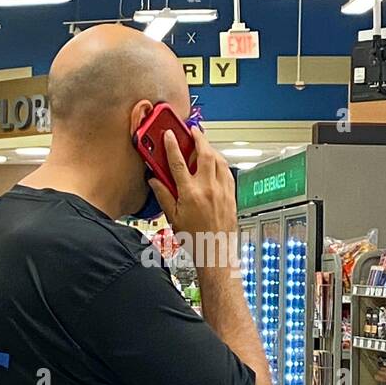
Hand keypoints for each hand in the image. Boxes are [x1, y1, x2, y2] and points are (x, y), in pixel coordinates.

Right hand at [150, 129, 237, 269]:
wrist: (215, 253)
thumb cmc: (195, 239)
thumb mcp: (172, 218)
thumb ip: (163, 196)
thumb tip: (154, 181)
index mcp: (190, 193)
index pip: (178, 162)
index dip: (172, 145)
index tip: (168, 134)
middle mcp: (208, 189)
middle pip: (205, 153)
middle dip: (198, 138)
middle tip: (193, 131)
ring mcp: (222, 191)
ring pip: (219, 160)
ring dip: (211, 149)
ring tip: (204, 144)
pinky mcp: (231, 196)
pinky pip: (227, 172)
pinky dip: (221, 163)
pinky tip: (216, 163)